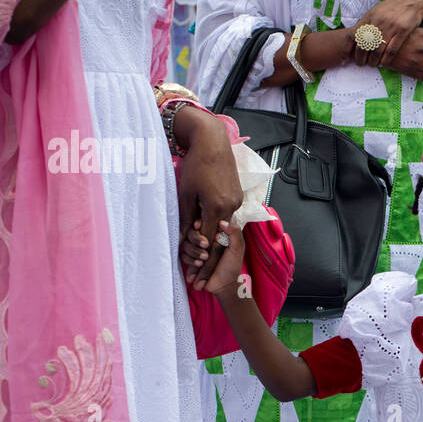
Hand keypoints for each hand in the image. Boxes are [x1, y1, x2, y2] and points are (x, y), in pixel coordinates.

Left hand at [173, 106, 242, 290]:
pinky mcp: (237, 196)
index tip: (193, 276)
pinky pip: (226, 216)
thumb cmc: (196, 164)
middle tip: (198, 280)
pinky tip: (209, 234)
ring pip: (223, 228)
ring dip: (212, 242)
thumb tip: (185, 236)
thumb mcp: (185, 192)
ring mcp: (236, 201)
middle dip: (208, 262)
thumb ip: (187, 216)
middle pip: (218, 239)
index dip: (200, 262)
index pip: (207, 241)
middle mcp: (231, 207)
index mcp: (217, 207)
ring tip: (201, 260)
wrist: (213, 142)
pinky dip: (217, 226)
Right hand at [181, 219, 246, 295]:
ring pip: (186, 243)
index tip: (198, 226)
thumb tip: (222, 221)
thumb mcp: (238, 248)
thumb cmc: (232, 266)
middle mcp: (204, 239)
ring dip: (194, 251)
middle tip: (205, 246)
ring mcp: (197, 249)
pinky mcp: (191, 259)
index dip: (198, 222)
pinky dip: (190, 260)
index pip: (202, 222)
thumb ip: (234, 232)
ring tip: (204, 260)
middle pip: (191, 232)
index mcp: (215, 234)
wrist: (224, 285)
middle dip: (195, 238)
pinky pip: (183, 255)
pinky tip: (199, 265)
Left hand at [351, 0, 422, 67]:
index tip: (351, 55)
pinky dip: (386, 59)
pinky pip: (391, 50)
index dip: (351, 47)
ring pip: (377, 49)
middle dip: (361, 57)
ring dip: (373, 60)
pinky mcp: (402, 30)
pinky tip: (384, 63)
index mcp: (369, 16)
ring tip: (373, 65)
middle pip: (364, 44)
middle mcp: (378, 21)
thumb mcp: (377, 12)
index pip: (354, 35)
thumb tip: (355, 36)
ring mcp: (390, 26)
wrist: (414, 0)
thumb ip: (367, 23)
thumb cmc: (393, 9)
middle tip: (361, 63)